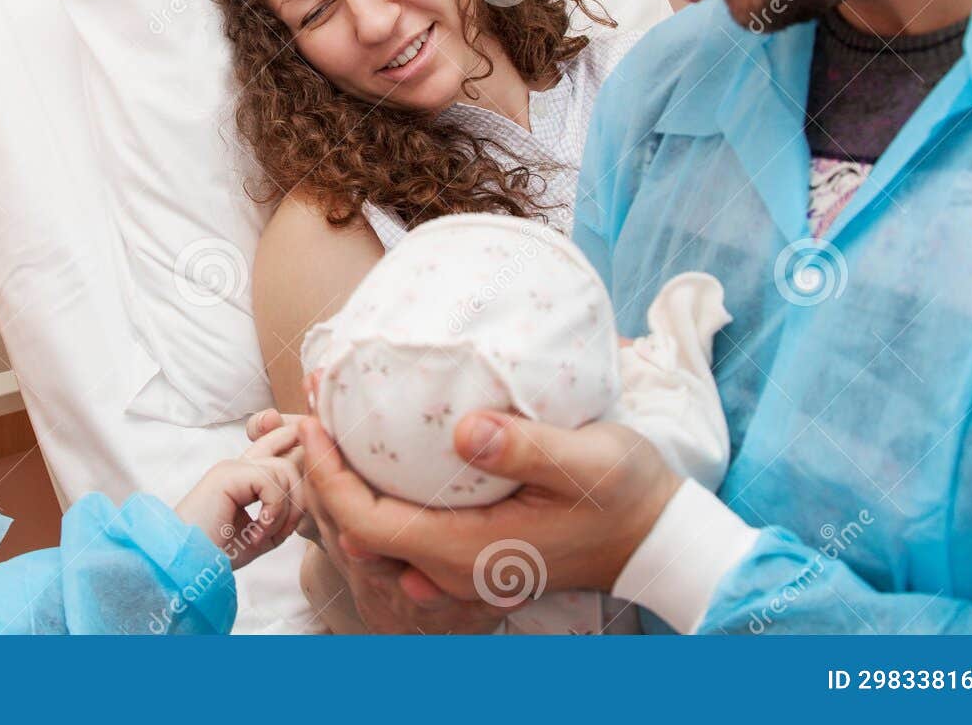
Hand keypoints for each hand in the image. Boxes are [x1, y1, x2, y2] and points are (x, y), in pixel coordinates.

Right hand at [176, 422, 304, 569]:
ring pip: (286, 469)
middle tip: (285, 528)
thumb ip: (283, 513)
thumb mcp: (261, 534)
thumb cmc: (218, 555)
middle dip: (301, 491)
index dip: (297, 443)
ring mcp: (232, 467)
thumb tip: (308, 497)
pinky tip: (258, 531)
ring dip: (285, 509)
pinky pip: (271, 481)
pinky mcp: (228, 474)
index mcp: (244, 477)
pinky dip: (273, 510)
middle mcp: (238, 466)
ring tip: (266, 534)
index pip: (277, 442)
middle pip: (291, 453)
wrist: (186, 566)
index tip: (311, 467)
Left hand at [299, 410, 681, 602]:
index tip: (314, 418)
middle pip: (360, 529)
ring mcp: (461, 564)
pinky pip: (403, 528)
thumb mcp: (584, 461)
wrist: (657, 537)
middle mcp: (454, 566)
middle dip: (326, 471)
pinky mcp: (471, 549)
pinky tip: (376, 451)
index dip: (329, 474)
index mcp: (468, 548)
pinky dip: (376, 492)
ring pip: (378, 531)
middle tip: (314, 404)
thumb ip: (525, 447)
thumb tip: (464, 430)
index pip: (368, 521)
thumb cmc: (625, 494)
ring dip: (348, 480)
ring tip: (334, 419)